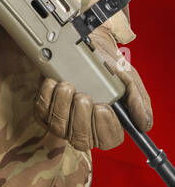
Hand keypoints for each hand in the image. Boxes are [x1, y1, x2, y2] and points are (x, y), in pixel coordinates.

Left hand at [34, 29, 152, 150]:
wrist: (84, 46)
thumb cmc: (107, 66)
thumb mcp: (128, 80)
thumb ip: (138, 102)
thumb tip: (143, 124)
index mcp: (107, 124)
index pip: (107, 141)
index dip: (105, 128)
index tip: (103, 107)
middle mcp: (84, 126)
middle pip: (81, 139)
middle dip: (81, 117)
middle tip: (83, 96)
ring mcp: (63, 120)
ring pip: (59, 127)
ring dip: (62, 106)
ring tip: (67, 85)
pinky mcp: (44, 110)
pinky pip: (41, 112)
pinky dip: (46, 97)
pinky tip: (53, 83)